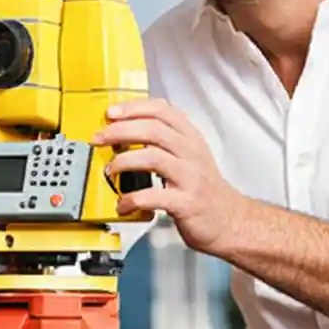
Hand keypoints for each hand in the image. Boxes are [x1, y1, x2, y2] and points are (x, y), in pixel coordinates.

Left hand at [92, 98, 244, 255]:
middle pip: (153, 130)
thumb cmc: (202, 188)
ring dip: (124, 161)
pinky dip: (132, 199)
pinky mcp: (186, 203)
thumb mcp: (189, 155)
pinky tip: (123, 203)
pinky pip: (154, 196)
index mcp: (190, 138)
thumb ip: (163, 141)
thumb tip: (123, 130)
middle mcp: (191, 153)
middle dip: (121, 131)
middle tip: (100, 138)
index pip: (163, 110)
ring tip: (110, 169)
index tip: (111, 112)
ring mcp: (190, 178)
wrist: (229, 220)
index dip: (134, 108)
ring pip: (153, 157)